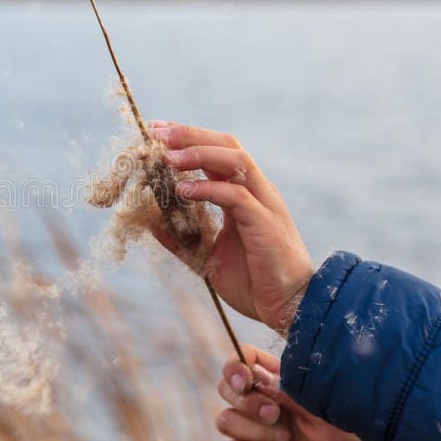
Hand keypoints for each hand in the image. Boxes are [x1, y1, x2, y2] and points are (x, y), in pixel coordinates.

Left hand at [149, 121, 313, 330]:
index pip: (216, 153)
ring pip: (235, 160)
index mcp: (244, 194)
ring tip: (167, 157)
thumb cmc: (253, 282)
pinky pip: (235, 196)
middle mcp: (256, 191)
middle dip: (190, 135)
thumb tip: (150, 221)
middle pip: (226, 145)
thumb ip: (181, 237)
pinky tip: (183, 191)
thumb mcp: (207, 256)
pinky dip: (207, 189)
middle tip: (156, 132)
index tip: (156, 131)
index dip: (187, 138)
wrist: (290, 309)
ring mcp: (263, 203)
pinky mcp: (265, 222)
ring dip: (198, 153)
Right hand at [217, 346, 400, 440]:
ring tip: (285, 439)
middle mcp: (261, 402)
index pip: (241, 360)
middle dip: (246, 402)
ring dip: (254, 430)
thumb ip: (288, 387)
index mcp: (278, 380)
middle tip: (275, 414)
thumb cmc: (350, 433)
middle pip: (225, 388)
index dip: (235, 367)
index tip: (247, 382)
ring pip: (224, 420)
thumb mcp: (323, 404)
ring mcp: (256, 432)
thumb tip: (255, 374)